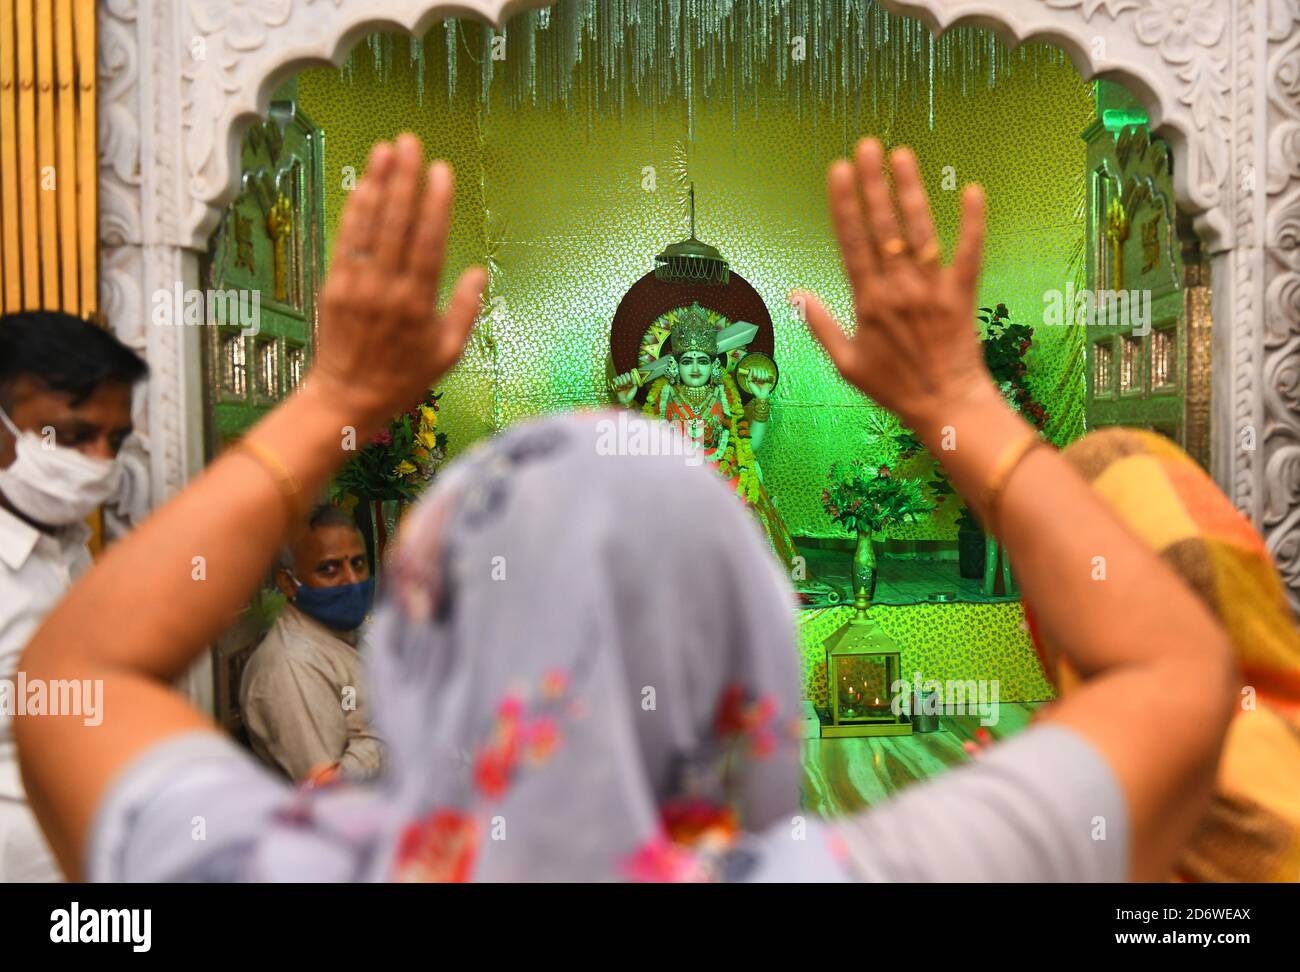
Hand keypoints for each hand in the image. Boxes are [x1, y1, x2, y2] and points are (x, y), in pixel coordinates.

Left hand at [312, 134, 487, 432]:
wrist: (347, 398)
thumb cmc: (403, 379)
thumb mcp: (448, 354)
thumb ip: (465, 311)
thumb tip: (477, 273)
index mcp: (418, 304)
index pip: (429, 243)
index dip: (435, 205)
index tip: (441, 172)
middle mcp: (387, 289)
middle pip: (397, 224)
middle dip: (405, 179)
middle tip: (411, 142)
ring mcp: (357, 285)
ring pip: (369, 226)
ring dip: (378, 183)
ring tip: (386, 148)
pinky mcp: (335, 285)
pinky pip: (346, 240)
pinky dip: (355, 210)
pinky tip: (363, 184)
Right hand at [611, 370, 639, 405]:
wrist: (625, 400)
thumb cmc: (631, 395)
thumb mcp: (635, 387)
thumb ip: (634, 380)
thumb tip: (632, 373)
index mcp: (630, 381)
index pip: (628, 374)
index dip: (628, 376)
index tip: (629, 380)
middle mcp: (625, 381)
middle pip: (623, 375)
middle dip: (624, 379)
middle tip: (625, 384)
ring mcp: (621, 383)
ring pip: (619, 377)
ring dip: (620, 380)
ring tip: (622, 385)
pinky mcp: (617, 385)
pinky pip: (615, 380)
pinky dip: (616, 380)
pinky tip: (617, 382)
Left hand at [748, 366, 773, 400]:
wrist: (761, 395)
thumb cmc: (754, 390)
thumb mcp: (749, 383)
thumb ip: (749, 376)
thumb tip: (750, 369)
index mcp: (752, 377)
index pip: (753, 370)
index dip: (754, 372)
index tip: (754, 377)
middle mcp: (756, 376)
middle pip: (758, 370)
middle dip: (758, 375)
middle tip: (758, 381)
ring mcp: (761, 377)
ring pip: (762, 371)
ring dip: (762, 376)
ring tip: (761, 382)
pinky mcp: (766, 378)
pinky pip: (766, 373)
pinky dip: (765, 376)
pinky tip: (764, 381)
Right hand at [795, 140, 997, 433]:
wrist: (944, 405)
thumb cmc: (892, 387)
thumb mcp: (845, 364)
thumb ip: (820, 325)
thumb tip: (795, 293)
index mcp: (868, 302)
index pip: (852, 243)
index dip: (844, 205)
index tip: (837, 171)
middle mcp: (899, 289)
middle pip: (884, 227)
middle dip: (873, 184)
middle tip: (867, 146)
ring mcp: (932, 289)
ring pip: (920, 232)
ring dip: (910, 192)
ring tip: (902, 155)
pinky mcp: (962, 294)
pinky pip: (970, 252)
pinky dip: (973, 223)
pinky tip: (972, 190)